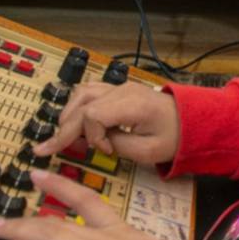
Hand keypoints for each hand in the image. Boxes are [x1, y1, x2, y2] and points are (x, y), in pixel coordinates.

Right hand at [34, 82, 180, 162]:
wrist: (191, 120)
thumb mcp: (148, 151)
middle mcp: (122, 90)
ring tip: (62, 138)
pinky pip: (90, 92)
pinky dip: (77, 107)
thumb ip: (118, 145)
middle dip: (65, 128)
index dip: (90, 136)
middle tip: (48, 149)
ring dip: (68, 115)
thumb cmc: (174, 137)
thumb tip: (93, 141)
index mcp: (133, 104)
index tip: (104, 152)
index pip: (93, 114)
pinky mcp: (118, 90)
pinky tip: (73, 123)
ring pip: (81, 93)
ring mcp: (119, 87)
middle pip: (82, 103)